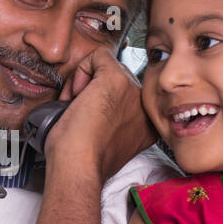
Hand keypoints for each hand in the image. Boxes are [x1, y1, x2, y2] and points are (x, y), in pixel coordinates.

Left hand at [45, 46, 155, 182]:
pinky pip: (100, 56)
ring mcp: (133, 92)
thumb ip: (110, 120)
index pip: (125, 96)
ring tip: (76, 107)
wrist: (78, 167)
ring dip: (86, 83)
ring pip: (108, 67)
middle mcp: (145, 107)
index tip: (90, 118)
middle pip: (118, 79)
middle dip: (93, 89)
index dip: (102, 101)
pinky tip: (76, 95)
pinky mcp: (117, 80)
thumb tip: (94, 101)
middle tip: (78, 111)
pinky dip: (81, 69)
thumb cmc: (82, 161)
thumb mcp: (104, 138)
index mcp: (146, 125)